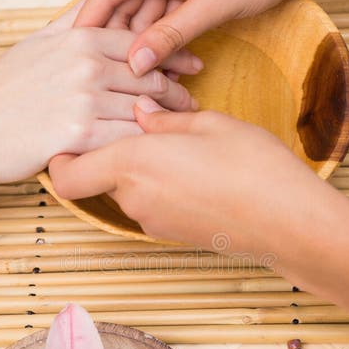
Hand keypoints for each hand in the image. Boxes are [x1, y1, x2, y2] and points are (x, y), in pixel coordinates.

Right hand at [0, 4, 201, 190]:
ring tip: (184, 129)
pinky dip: (148, 144)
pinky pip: (130, 138)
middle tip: (195, 102)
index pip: (140, 44)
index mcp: (79, 38)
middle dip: (178, 91)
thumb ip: (74, 16)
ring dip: (170, 121)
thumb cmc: (3, 90)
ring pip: (145, 108)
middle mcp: (85, 64)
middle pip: (150, 76)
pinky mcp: (81, 134)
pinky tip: (159, 151)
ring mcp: (84, 98)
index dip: (171, 56)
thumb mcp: (38, 42)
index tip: (192, 66)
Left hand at [48, 100, 343, 261]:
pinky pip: (151, 204)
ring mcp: (153, 221)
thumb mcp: (208, 124)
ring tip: (180, 146)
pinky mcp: (173, 234)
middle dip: (112, 152)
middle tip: (142, 126)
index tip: (72, 139)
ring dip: (141, 170)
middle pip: (98, 178)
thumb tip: (141, 114)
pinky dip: (161, 187)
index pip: (66, 175)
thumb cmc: (253, 165)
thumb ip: (164, 118)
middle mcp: (135, 199)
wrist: (289, 221)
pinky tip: (195, 171)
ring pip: (128, 191)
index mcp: (133, 164)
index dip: (60, 160)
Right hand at [74, 0, 324, 74]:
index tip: (71, 58)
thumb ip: (174, 33)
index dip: (87, 25)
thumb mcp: (218, 2)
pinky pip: (163, 18)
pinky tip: (167, 70)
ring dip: (145, 48)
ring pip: (142, 17)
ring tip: (145, 84)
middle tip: (111, 84)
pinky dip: (165, 43)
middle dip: (118, 44)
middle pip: (121, 6)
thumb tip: (136, 62)